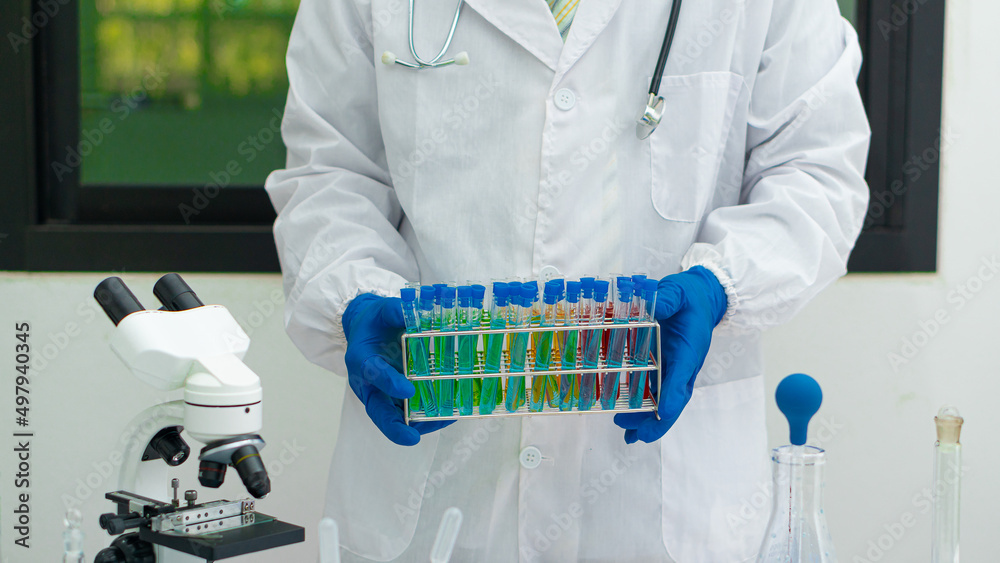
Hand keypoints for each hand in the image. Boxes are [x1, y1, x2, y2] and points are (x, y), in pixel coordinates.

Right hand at [343, 293, 452, 444]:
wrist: (369, 329)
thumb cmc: (376, 322)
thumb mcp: (383, 309)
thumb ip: (397, 310)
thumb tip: (422, 312)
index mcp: (361, 359)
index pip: (374, 373)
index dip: (389, 383)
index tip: (408, 389)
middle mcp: (369, 383)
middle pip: (378, 411)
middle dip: (393, 427)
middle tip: (411, 438)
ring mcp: (382, 394)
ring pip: (396, 417)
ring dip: (418, 424)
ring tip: (444, 421)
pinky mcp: (395, 398)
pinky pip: (409, 413)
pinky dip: (427, 417)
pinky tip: (448, 414)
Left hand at [613, 266, 726, 442]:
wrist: (701, 300)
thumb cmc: (689, 297)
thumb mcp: (678, 291)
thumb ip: (667, 297)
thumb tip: (653, 305)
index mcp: (688, 350)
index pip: (682, 378)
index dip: (672, 397)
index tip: (662, 412)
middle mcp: (683, 366)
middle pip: (673, 400)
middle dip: (657, 420)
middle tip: (637, 434)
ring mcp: (674, 370)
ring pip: (663, 401)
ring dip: (646, 419)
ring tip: (626, 431)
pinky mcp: (665, 368)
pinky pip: (655, 393)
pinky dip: (642, 410)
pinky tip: (627, 426)